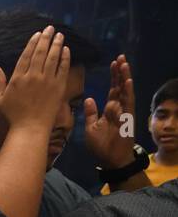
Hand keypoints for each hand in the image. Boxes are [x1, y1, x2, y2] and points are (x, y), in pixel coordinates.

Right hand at [0, 26, 69, 132]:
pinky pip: (63, 68)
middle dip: (46, 38)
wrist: (30, 128)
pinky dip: (65, 57)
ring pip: (53, 57)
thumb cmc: (13, 115)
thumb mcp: (0, 100)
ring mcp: (47, 81)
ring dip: (57, 44)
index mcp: (18, 78)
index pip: (26, 55)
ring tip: (60, 35)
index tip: (37, 34)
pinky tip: (66, 49)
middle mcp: (33, 76)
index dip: (32, 43)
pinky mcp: (58, 86)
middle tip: (50, 29)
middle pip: (40, 52)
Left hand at [84, 54, 138, 168]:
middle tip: (120, 57)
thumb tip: (89, 98)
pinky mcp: (127, 118)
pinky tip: (127, 80)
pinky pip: (128, 103)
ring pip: (125, 91)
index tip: (113, 63)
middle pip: (120, 86)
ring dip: (125, 77)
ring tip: (124, 64)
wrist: (110, 159)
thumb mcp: (91, 127)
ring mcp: (124, 112)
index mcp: (109, 109)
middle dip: (120, 72)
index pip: (113, 88)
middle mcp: (118, 107)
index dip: (113, 76)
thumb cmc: (101, 145)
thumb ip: (91, 113)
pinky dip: (127, 91)